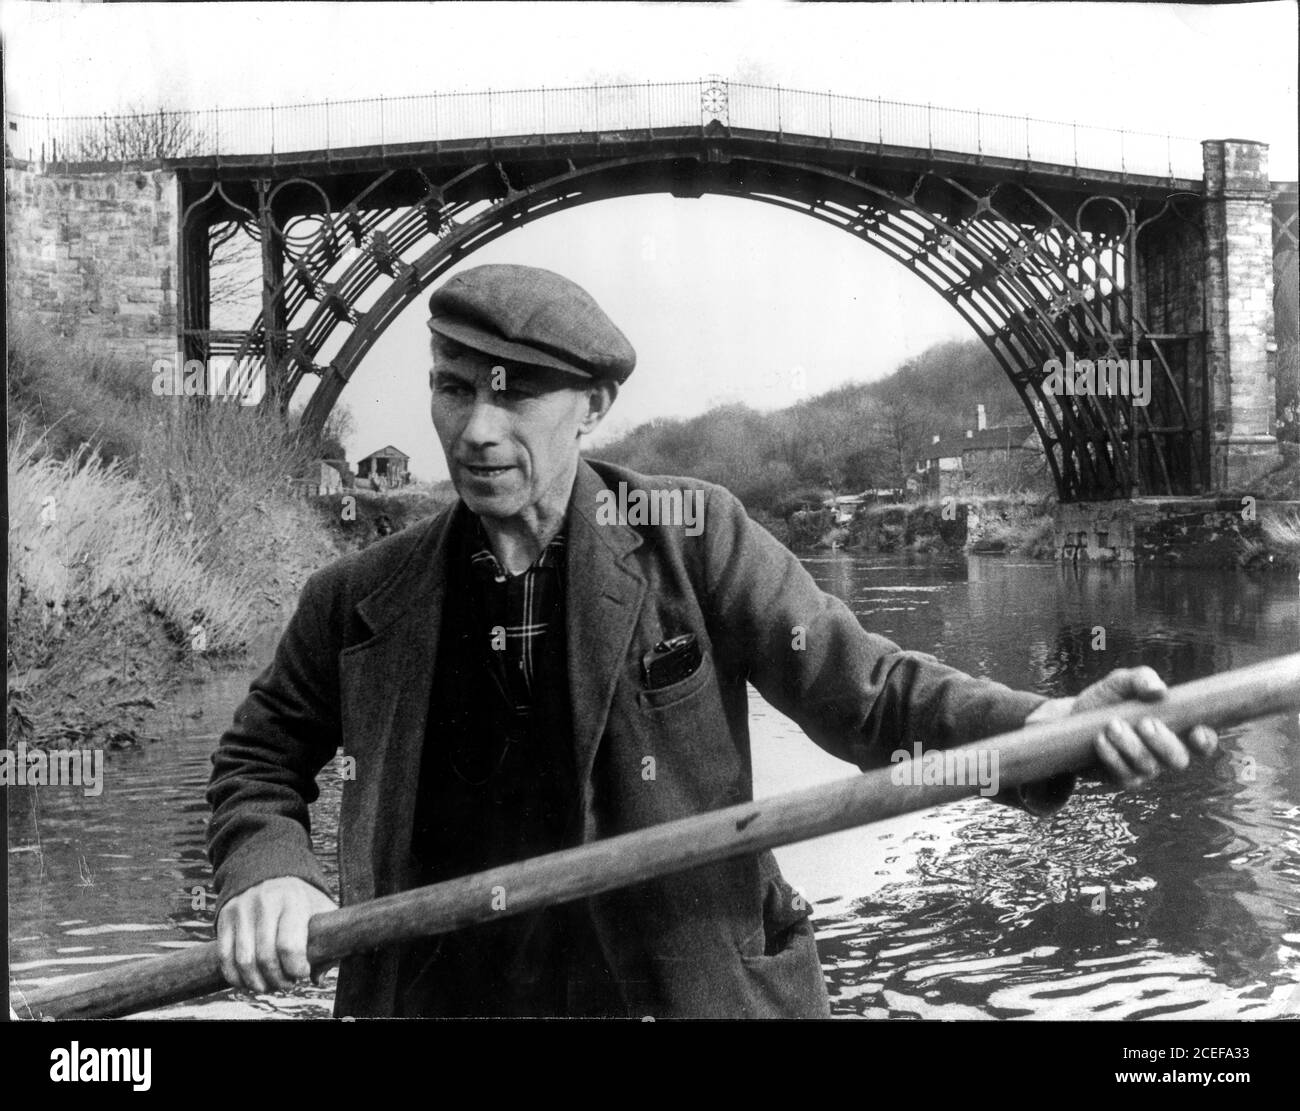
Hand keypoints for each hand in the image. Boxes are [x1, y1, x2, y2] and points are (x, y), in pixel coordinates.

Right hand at [216, 876, 336, 993]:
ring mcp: (241, 910)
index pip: (289, 946)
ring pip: (243, 961)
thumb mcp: (321, 911)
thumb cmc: (302, 900)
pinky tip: (249, 982)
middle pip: (265, 958)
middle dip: (278, 980)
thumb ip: (327, 942)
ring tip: (270, 985)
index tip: (302, 973)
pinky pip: (225, 958)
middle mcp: (264, 903)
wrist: (272, 873)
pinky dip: (236, 978)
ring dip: (257, 983)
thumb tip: (318, 978)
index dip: (296, 969)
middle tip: (287, 984)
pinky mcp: (224, 918)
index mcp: (293, 900)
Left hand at [1031, 667, 1217, 790]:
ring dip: (1131, 745)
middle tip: (1144, 724)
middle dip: (1164, 743)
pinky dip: (1112, 756)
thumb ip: (1140, 678)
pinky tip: (1100, 739)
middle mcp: (1164, 752)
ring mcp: (1145, 768)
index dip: (1205, 740)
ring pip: (1149, 766)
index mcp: (1175, 728)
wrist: (1073, 719)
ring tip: (1112, 725)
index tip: (1195, 731)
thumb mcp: (1120, 682)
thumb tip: (1158, 689)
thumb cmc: (1107, 699)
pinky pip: (1124, 774)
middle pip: (1179, 760)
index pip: (1203, 741)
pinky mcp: (1123, 778)